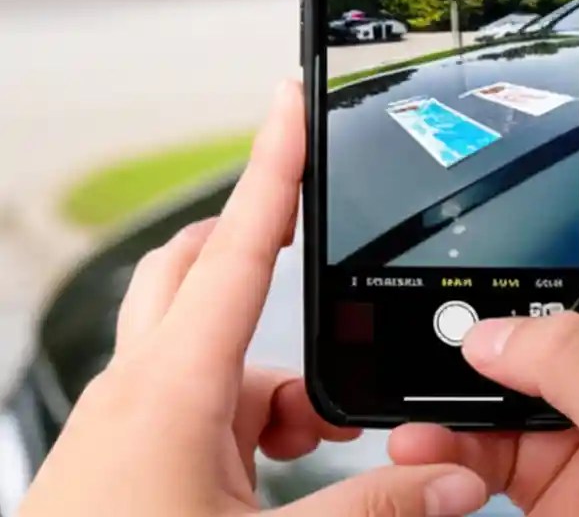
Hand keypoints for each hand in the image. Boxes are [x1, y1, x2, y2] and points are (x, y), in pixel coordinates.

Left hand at [22, 82, 486, 516]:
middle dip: (267, 261)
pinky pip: (197, 404)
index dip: (276, 165)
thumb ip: (373, 513)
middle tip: (327, 262)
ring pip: (204, 348)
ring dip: (274, 372)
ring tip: (330, 428)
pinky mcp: (126, 459)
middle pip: (200, 271)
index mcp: (170, 388)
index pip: (240, 246)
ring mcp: (127, 424)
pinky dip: (252, 417)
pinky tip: (284, 469)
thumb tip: (452, 483)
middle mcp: (140, 389)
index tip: (294, 103)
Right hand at [389, 156, 578, 515]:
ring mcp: (576, 408)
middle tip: (416, 292)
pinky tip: (422, 441)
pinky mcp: (541, 463)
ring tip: (410, 384)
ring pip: (490, 361)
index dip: (560, 167)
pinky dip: (441, 435)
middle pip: (529, 279)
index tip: (492, 153)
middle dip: (471, 284)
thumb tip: (491, 333)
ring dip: (444, 371)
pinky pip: (474, 431)